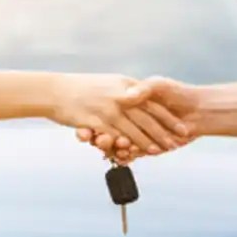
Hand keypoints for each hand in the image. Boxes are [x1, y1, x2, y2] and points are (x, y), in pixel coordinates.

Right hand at [52, 74, 188, 155]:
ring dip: (148, 141)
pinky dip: (126, 145)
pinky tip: (134, 153)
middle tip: (177, 143)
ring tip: (160, 151)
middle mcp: (119, 96)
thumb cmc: (81, 88)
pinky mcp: (95, 120)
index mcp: (125, 85)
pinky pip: (114, 136)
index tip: (182, 127)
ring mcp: (107, 108)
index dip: (168, 117)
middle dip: (164, 132)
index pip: (152, 103)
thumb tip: (140, 98)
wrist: (54, 90)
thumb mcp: (108, 83)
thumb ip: (125, 90)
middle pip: (147, 117)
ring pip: (133, 128)